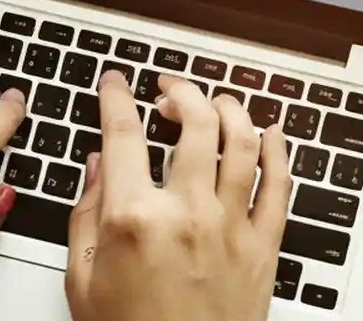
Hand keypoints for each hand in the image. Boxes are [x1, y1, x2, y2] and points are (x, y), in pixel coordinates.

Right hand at [66, 72, 291, 320]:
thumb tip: (95, 167)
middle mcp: (187, 213)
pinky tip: (269, 133)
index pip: (123, 134)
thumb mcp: (82, 280)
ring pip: (243, 141)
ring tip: (214, 102)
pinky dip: (277, 149)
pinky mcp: (264, 248)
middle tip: (168, 88)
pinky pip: (280, 185)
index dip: (116, 96)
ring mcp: (231, 227)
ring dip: (228, 109)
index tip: (116, 82)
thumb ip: (85, 215)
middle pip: (194, 122)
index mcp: (133, 219)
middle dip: (180, 90)